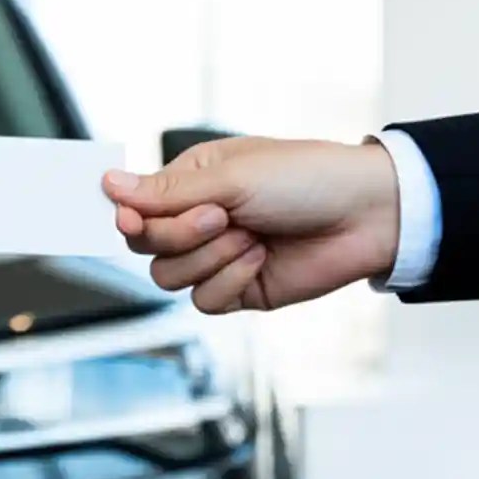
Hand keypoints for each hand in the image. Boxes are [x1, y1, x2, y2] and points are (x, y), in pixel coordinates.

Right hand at [103, 137, 398, 313]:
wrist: (368, 216)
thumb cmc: (306, 178)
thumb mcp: (230, 177)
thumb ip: (166, 192)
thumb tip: (109, 184)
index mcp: (191, 181)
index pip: (135, 206)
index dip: (127, 216)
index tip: (129, 219)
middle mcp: (198, 219)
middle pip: (144, 246)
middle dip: (177, 235)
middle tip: (219, 216)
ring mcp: (217, 257)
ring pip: (168, 278)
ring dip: (209, 258)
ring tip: (249, 236)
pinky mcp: (238, 289)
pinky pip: (204, 301)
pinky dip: (229, 280)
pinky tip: (259, 259)